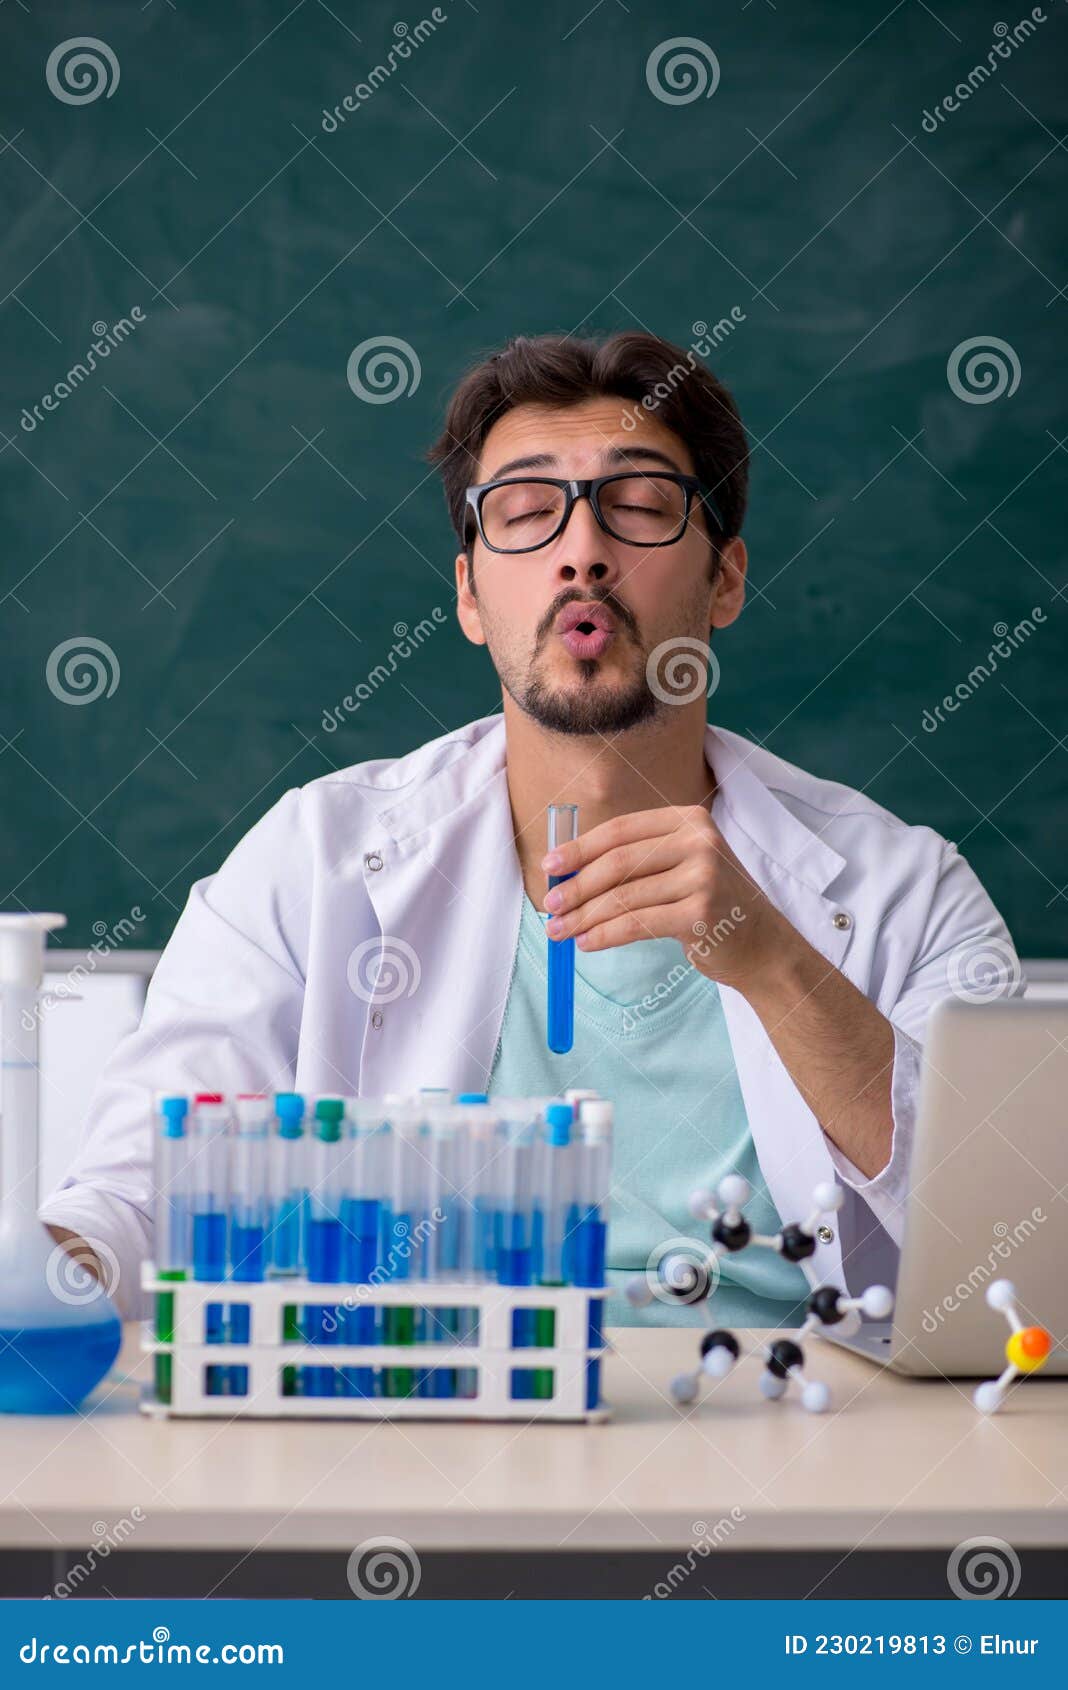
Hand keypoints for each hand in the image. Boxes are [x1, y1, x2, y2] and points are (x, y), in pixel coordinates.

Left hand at [540, 804, 795, 991]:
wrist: (763, 945)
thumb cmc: (711, 906)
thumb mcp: (681, 868)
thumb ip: (636, 861)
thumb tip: (567, 871)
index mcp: (688, 820)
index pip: (621, 830)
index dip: (580, 848)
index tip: (549, 866)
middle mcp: (699, 841)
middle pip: (618, 862)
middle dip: (576, 886)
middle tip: (549, 906)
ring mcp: (703, 876)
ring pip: (623, 896)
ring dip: (583, 916)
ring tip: (559, 931)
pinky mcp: (700, 913)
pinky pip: (636, 923)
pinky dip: (604, 935)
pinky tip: (587, 944)